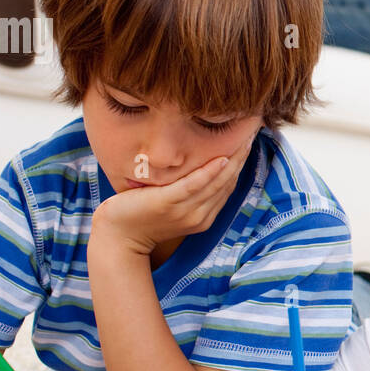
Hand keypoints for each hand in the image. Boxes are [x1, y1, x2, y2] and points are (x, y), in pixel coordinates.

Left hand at [92, 143, 250, 256]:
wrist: (118, 239)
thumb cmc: (140, 218)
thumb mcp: (172, 207)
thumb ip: (188, 193)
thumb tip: (199, 169)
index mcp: (203, 218)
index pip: (228, 186)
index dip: (241, 163)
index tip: (248, 141)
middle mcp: (199, 216)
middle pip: (227, 182)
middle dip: (241, 156)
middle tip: (251, 132)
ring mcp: (185, 211)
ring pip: (216, 183)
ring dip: (232, 159)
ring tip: (242, 137)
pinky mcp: (168, 203)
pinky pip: (193, 186)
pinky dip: (208, 172)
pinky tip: (220, 158)